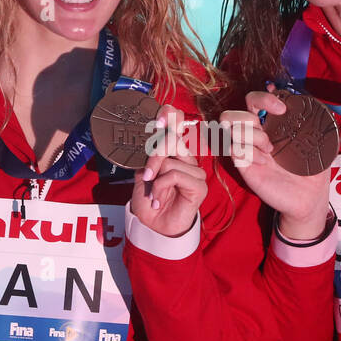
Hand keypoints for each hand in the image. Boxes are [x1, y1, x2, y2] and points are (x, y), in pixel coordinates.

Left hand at [131, 104, 207, 237]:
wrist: (154, 226)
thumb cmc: (149, 201)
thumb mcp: (141, 175)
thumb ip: (146, 157)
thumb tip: (146, 139)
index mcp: (174, 153)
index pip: (178, 126)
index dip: (171, 116)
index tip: (162, 114)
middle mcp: (186, 159)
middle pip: (172, 140)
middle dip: (153, 157)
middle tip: (145, 176)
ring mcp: (195, 172)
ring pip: (170, 161)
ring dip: (154, 181)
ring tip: (153, 195)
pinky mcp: (199, 185)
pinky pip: (175, 175)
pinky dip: (161, 187)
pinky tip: (158, 200)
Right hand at [219, 87, 330, 238]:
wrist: (310, 199)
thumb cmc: (312, 171)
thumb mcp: (318, 145)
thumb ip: (315, 126)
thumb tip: (321, 109)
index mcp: (271, 126)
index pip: (254, 101)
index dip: (263, 98)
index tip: (283, 108)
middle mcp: (256, 136)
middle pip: (233, 112)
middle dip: (250, 113)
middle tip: (271, 127)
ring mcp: (248, 151)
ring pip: (232, 128)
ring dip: (251, 134)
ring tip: (270, 149)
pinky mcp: (245, 167)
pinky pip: (235, 150)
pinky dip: (249, 152)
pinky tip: (265, 163)